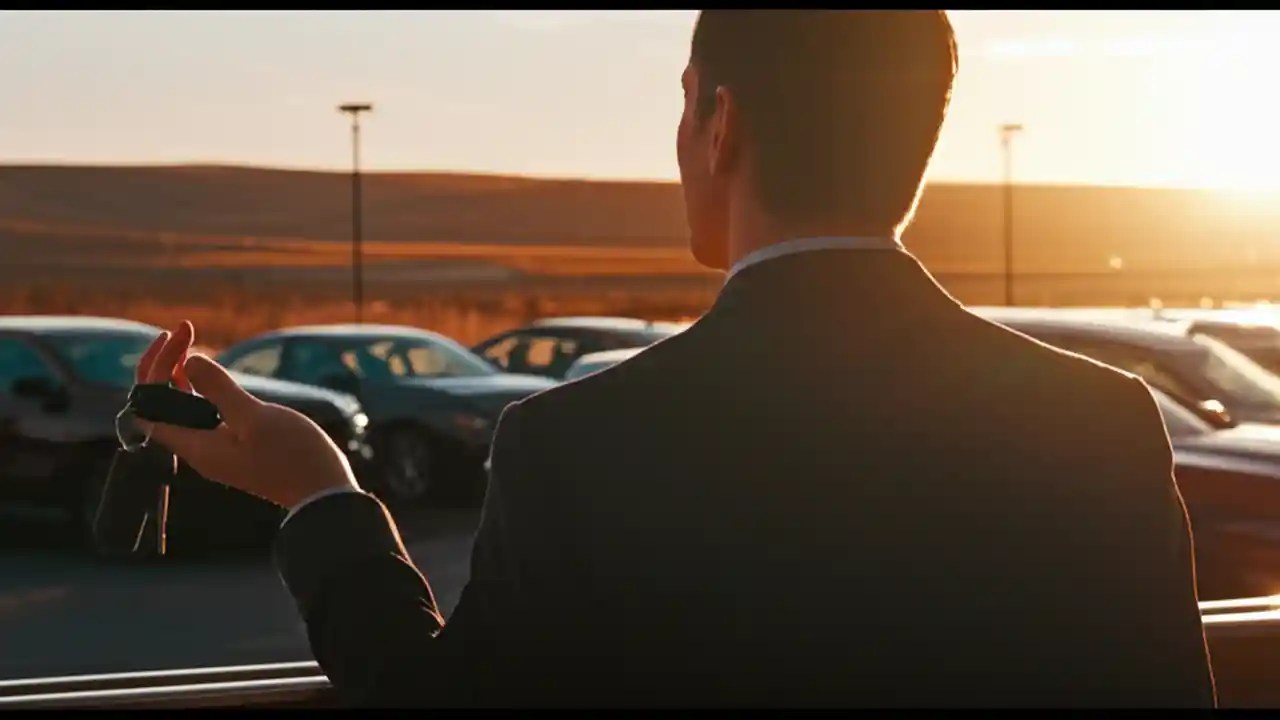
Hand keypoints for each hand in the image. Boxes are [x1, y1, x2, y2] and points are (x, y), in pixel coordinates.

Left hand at [136, 322, 360, 508]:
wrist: (322, 494)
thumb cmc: (293, 457)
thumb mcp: (255, 418)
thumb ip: (219, 389)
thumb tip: (188, 361)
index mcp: (194, 445)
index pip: (150, 403)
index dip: (153, 367)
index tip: (174, 338)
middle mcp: (198, 448)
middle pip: (161, 401)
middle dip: (166, 363)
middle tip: (185, 328)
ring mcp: (215, 448)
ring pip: (181, 405)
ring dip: (182, 372)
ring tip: (190, 341)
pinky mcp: (233, 446)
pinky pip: (202, 413)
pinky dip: (201, 389)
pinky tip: (214, 373)